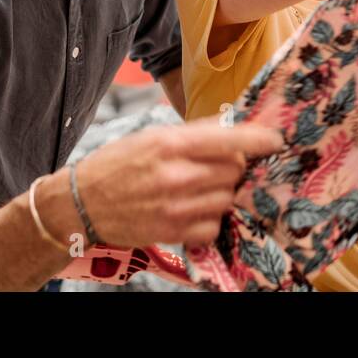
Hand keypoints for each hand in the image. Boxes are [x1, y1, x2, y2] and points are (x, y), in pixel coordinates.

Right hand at [74, 119, 281, 247]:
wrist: (82, 203)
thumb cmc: (117, 164)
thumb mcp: (152, 135)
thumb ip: (194, 132)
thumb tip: (232, 125)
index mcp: (171, 144)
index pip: (230, 140)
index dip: (259, 140)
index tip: (275, 139)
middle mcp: (176, 175)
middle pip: (235, 170)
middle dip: (235, 165)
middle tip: (219, 163)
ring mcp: (176, 207)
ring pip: (228, 197)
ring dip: (223, 190)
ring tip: (203, 185)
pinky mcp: (174, 232)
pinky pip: (214, 225)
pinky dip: (212, 216)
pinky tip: (195, 207)